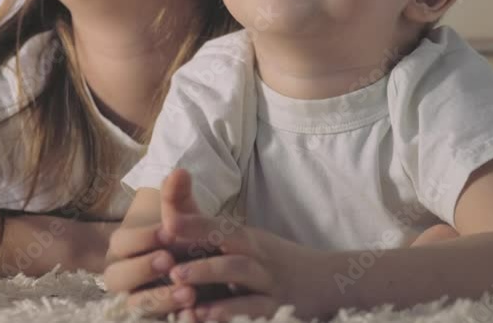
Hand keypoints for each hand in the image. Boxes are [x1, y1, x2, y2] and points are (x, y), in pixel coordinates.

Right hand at [105, 170, 237, 316]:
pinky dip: (173, 319)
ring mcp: (135, 301)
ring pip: (134, 306)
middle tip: (169, 261)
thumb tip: (179, 172)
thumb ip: (178, 196)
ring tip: (189, 292)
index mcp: (125, 249)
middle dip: (142, 269)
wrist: (203, 270)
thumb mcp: (185, 218)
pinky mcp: (150, 319)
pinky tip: (194, 314)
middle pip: (116, 278)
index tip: (167, 232)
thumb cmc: (186, 241)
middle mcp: (123, 277)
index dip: (141, 238)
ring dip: (159, 299)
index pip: (121, 242)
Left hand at [161, 169, 326, 321]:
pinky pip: (253, 310)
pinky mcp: (276, 308)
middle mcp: (258, 254)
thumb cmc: (269, 259)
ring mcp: (268, 281)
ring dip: (210, 278)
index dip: (195, 223)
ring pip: (241, 275)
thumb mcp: (241, 240)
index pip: (220, 224)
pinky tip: (205, 316)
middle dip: (200, 250)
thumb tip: (172, 182)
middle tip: (168, 265)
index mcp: (246, 237)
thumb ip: (202, 222)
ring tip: (181, 288)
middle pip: (231, 244)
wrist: (325, 280)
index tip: (167, 222)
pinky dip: (229, 313)